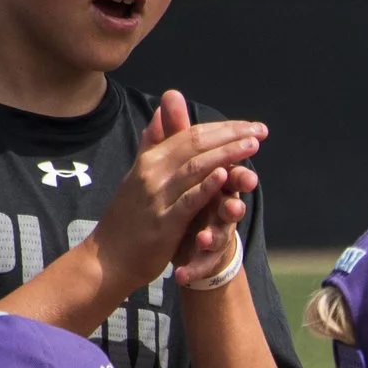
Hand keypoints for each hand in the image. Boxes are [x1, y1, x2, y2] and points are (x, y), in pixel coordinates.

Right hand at [95, 91, 263, 287]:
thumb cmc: (128, 217)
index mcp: (150, 160)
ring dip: (226, 154)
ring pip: (195, 167)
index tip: (250, 125)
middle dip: (230, 135)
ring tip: (252, 146)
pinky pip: (188, 200)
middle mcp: (152, 172)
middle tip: (260, 130)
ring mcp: (158, 197)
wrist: (108, 258)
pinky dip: (206, 186)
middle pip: (195, 144)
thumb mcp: (137, 174)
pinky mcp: (164, 223)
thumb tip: (160, 108)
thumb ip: (153, 142)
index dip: (222, 128)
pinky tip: (225, 175)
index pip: (189, 134)